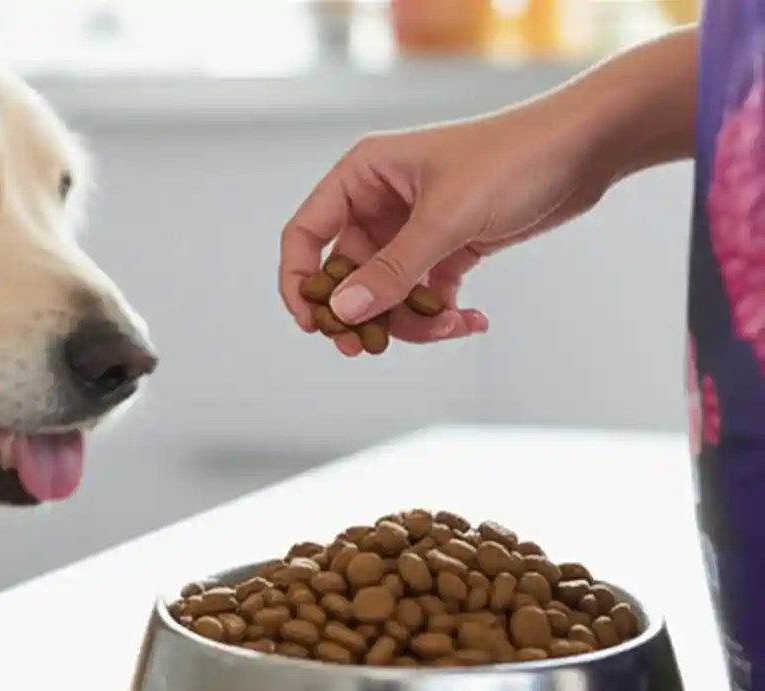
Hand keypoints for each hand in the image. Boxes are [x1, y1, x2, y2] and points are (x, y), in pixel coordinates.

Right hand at [279, 27, 697, 356]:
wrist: (584, 149)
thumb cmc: (512, 160)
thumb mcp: (445, 219)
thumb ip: (392, 270)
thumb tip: (344, 310)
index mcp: (363, 175)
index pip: (306, 234)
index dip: (300, 282)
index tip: (314, 324)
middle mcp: (380, 199)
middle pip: (347, 272)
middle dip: (364, 312)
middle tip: (371, 348)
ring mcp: (414, 224)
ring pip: (389, 290)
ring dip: (413, 319)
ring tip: (450, 326)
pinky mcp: (448, 244)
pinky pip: (425, 291)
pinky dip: (443, 312)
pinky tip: (473, 320)